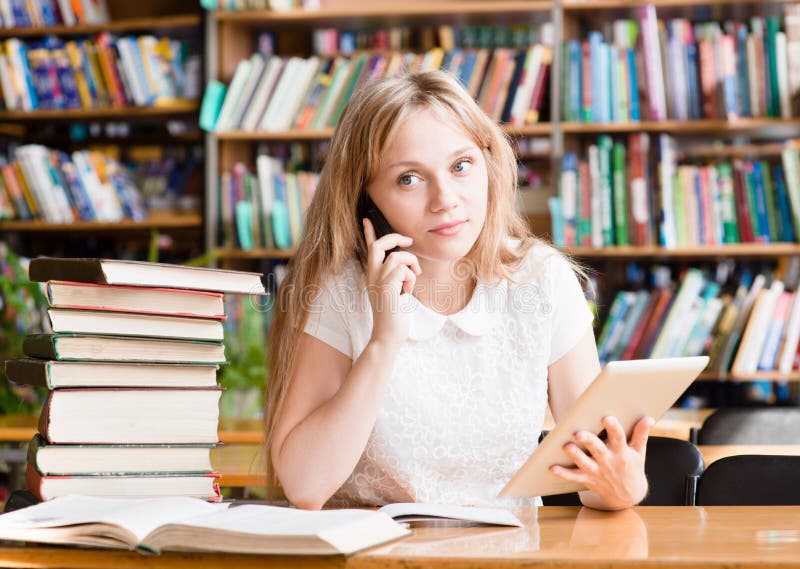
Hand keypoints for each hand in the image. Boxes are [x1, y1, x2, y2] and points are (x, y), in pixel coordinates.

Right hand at [363, 218, 420, 345]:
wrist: (388, 335)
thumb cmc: (394, 316)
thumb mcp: (394, 292)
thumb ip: (396, 278)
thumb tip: (407, 266)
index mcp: (373, 275)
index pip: (370, 249)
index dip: (369, 232)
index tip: (366, 219)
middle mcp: (372, 276)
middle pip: (379, 245)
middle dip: (395, 238)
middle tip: (409, 242)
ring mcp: (378, 281)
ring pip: (397, 257)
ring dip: (411, 265)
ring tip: (412, 280)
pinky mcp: (387, 287)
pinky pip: (402, 269)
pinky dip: (410, 277)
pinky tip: (408, 290)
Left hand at [550, 415, 652, 509]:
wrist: (628, 495)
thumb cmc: (631, 467)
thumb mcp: (639, 452)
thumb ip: (640, 434)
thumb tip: (648, 418)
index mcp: (622, 453)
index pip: (619, 438)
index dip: (613, 428)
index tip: (607, 417)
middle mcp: (609, 462)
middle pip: (598, 450)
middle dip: (589, 442)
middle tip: (578, 433)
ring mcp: (598, 471)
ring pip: (584, 463)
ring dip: (575, 456)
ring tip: (566, 446)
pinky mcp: (588, 479)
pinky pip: (574, 477)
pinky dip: (563, 473)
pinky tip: (551, 467)